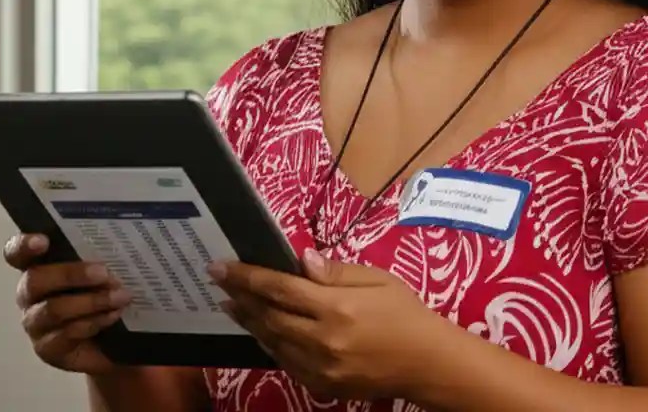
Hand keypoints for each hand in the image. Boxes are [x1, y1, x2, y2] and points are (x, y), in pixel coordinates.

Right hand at [4, 233, 132, 374]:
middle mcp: (30, 293)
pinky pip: (65, 334)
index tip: (42, 241)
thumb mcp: (105, 270)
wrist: (116, 339)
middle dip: (69, 274)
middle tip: (103, 273)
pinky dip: (94, 322)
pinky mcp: (47, 348)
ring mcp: (35, 322)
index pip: (17, 252)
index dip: (24, 245)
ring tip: (120, 297)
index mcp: (39, 265)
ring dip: (90, 301)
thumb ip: (102, 254)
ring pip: (53, 309)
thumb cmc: (106, 292)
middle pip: (35, 280)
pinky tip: (113, 316)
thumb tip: (123, 234)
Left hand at [208, 249, 449, 400]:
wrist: (428, 363)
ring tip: (233, 305)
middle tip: (220, 282)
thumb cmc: (406, 313)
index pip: (280, 289)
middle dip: (241, 297)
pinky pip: (286, 363)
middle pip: (269, 316)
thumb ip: (336, 272)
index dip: (247, 277)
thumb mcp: (378, 280)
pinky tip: (263, 330)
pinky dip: (270, 344)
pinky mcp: (321, 386)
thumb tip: (301, 261)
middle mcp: (322, 340)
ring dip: (250, 322)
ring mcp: (319, 368)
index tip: (221, 266)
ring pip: (272, 342)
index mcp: (337, 308)